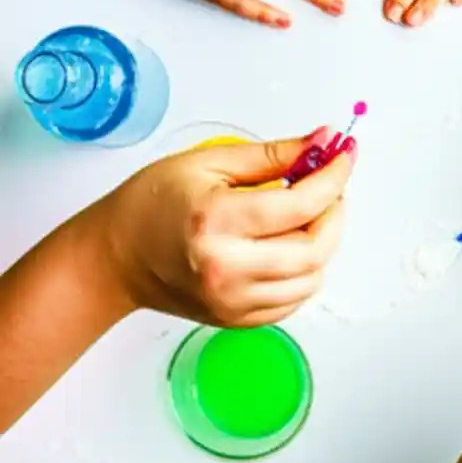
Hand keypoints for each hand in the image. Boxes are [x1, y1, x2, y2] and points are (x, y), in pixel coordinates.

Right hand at [91, 127, 354, 326]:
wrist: (116, 257)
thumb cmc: (152, 204)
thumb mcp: (208, 163)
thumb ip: (273, 154)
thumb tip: (325, 142)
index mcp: (216, 222)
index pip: (301, 204)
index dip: (334, 178)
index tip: (344, 156)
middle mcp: (227, 268)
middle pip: (315, 248)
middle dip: (334, 213)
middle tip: (329, 189)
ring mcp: (233, 300)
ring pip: (312, 278)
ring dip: (323, 244)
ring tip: (306, 217)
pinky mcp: (237, 319)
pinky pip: (294, 300)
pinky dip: (305, 272)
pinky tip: (288, 247)